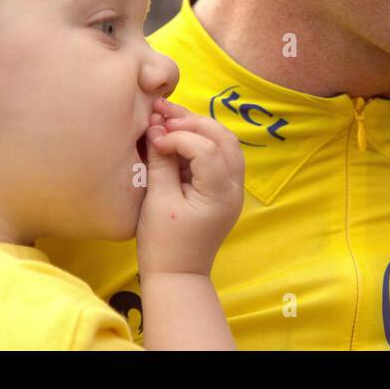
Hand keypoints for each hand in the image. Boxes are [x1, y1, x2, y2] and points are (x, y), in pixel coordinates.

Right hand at [136, 98, 244, 275]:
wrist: (177, 276)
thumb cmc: (164, 244)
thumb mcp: (158, 201)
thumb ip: (160, 163)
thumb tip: (156, 128)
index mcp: (221, 193)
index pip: (207, 148)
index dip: (179, 137)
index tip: (154, 139)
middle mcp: (235, 187)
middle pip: (224, 138)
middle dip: (194, 121)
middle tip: (164, 112)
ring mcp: (233, 188)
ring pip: (226, 143)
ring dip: (199, 128)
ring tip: (169, 118)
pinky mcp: (224, 189)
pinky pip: (220, 155)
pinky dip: (201, 141)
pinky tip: (177, 135)